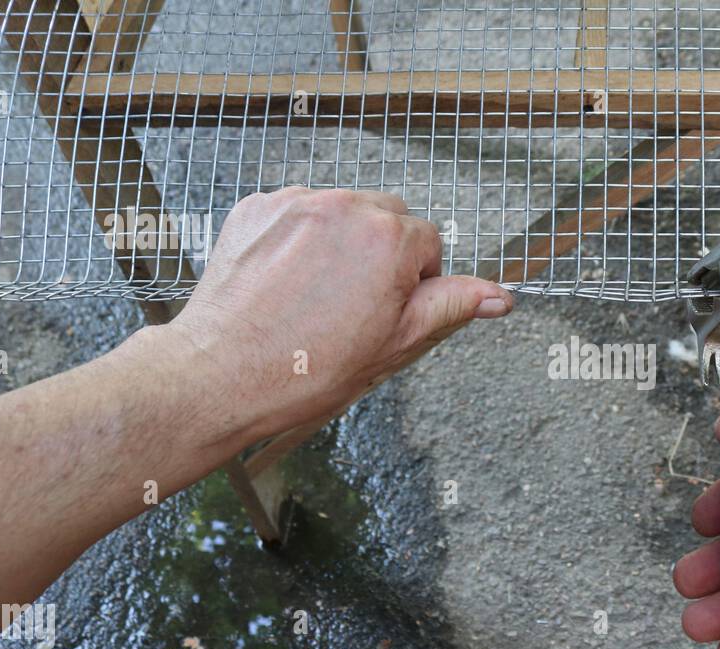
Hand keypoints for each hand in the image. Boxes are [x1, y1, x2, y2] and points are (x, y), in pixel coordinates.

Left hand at [150, 187, 512, 443]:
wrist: (219, 374)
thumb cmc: (306, 368)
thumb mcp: (395, 344)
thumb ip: (450, 307)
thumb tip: (500, 297)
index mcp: (388, 238)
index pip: (427, 242)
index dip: (414, 282)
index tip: (387, 311)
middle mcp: (344, 207)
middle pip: (387, 217)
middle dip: (381, 254)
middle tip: (354, 307)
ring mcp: (295, 203)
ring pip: (341, 213)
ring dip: (340, 244)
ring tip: (314, 297)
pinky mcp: (256, 208)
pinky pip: (296, 213)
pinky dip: (297, 240)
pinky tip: (284, 283)